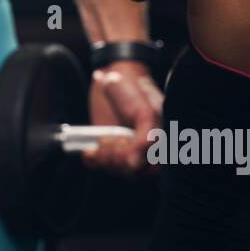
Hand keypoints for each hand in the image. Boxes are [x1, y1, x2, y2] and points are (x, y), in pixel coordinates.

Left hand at [82, 59, 161, 174]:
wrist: (113, 77)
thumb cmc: (135, 90)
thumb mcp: (145, 111)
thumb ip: (145, 137)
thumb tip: (135, 164)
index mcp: (160, 142)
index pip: (151, 169)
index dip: (137, 163)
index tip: (125, 145)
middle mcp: (144, 149)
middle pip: (132, 173)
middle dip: (117, 159)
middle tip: (109, 139)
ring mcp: (125, 149)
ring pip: (116, 170)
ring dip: (105, 157)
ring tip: (102, 138)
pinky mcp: (107, 147)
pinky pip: (99, 165)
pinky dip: (92, 160)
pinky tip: (89, 151)